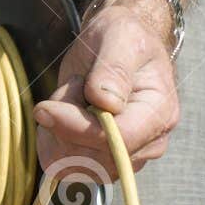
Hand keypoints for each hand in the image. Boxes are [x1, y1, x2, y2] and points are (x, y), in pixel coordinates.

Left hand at [33, 0, 179, 180]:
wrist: (118, 44)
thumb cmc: (122, 37)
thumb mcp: (120, 36)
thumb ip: (114, 68)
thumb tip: (106, 103)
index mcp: (159, 113)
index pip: (118, 140)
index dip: (77, 128)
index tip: (45, 107)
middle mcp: (147, 143)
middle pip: (94, 159)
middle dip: (66, 124)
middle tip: (72, 85)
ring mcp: (126, 156)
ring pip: (76, 167)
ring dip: (58, 133)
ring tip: (72, 95)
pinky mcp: (103, 160)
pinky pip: (66, 168)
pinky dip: (52, 143)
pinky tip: (59, 115)